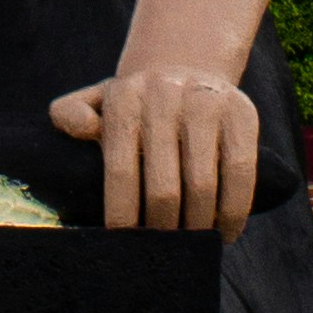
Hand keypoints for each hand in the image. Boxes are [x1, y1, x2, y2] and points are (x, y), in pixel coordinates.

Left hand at [49, 68, 258, 237]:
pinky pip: (241, 172)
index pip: (120, 170)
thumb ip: (70, 114)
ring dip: (198, 227)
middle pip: (164, 187)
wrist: (185, 64)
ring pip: (203, 185)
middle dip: (162, 229)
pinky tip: (225, 232)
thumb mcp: (96, 100)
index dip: (124, 215)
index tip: (126, 243)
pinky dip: (234, 212)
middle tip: (161, 248)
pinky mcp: (242, 111)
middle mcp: (165, 94)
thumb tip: (86, 131)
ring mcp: (206, 101)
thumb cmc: (134, 103)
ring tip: (192, 245)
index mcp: (124, 98)